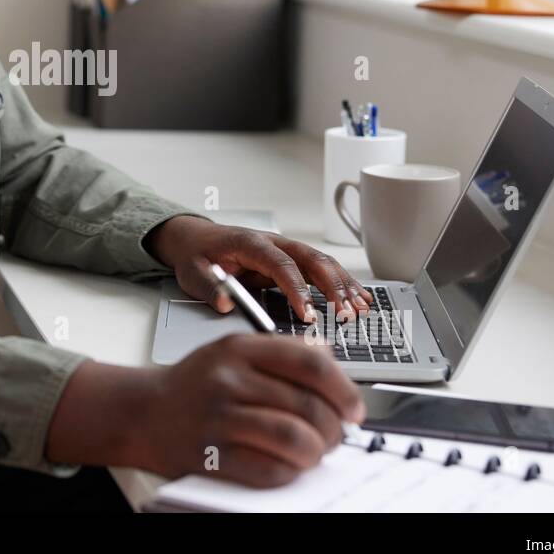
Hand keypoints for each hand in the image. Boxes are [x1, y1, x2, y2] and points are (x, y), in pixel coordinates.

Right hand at [142, 333, 365, 485]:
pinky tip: (286, 466)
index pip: (309, 362)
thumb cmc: (194, 385)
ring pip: (295, 439)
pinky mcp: (212, 454)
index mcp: (240, 348)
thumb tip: (331, 358)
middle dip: (334, 428)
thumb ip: (280, 352)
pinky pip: (270, 470)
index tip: (354, 407)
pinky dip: (289, 472)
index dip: (343, 388)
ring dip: (316, 452)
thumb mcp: (232, 352)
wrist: (142, 412)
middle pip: (308, 405)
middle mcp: (229, 379)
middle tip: (335, 435)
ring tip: (313, 452)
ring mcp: (219, 417)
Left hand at [145, 215, 372, 322]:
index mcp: (251, 243)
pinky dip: (343, 283)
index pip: (281, 265)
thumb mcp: (193, 272)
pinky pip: (322, 270)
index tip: (308, 313)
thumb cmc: (197, 255)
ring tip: (360, 309)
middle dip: (333, 287)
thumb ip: (209, 287)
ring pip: (323, 263)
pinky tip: (360, 298)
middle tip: (345, 314)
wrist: (195, 239)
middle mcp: (274, 243)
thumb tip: (225, 302)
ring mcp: (285, 250)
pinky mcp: (291, 261)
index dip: (298, 289)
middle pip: (311, 260)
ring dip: (344, 285)